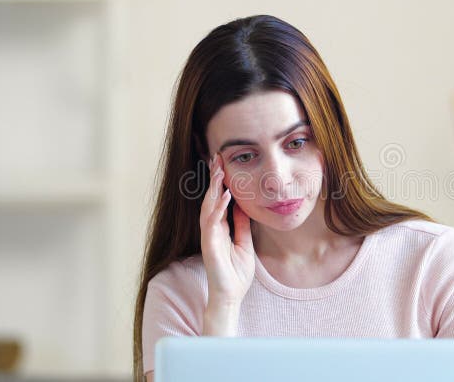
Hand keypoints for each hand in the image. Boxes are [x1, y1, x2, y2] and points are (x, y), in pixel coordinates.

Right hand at [199, 153, 255, 306]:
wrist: (230, 295)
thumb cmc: (236, 273)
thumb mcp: (245, 243)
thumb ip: (241, 225)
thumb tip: (243, 206)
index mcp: (220, 228)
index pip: (219, 200)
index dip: (221, 183)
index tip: (224, 164)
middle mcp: (212, 229)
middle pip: (211, 198)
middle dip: (214, 178)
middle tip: (217, 157)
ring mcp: (209, 236)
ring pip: (208, 206)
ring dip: (214, 187)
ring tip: (219, 170)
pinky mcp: (209, 244)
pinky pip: (212, 222)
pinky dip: (219, 207)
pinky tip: (226, 195)